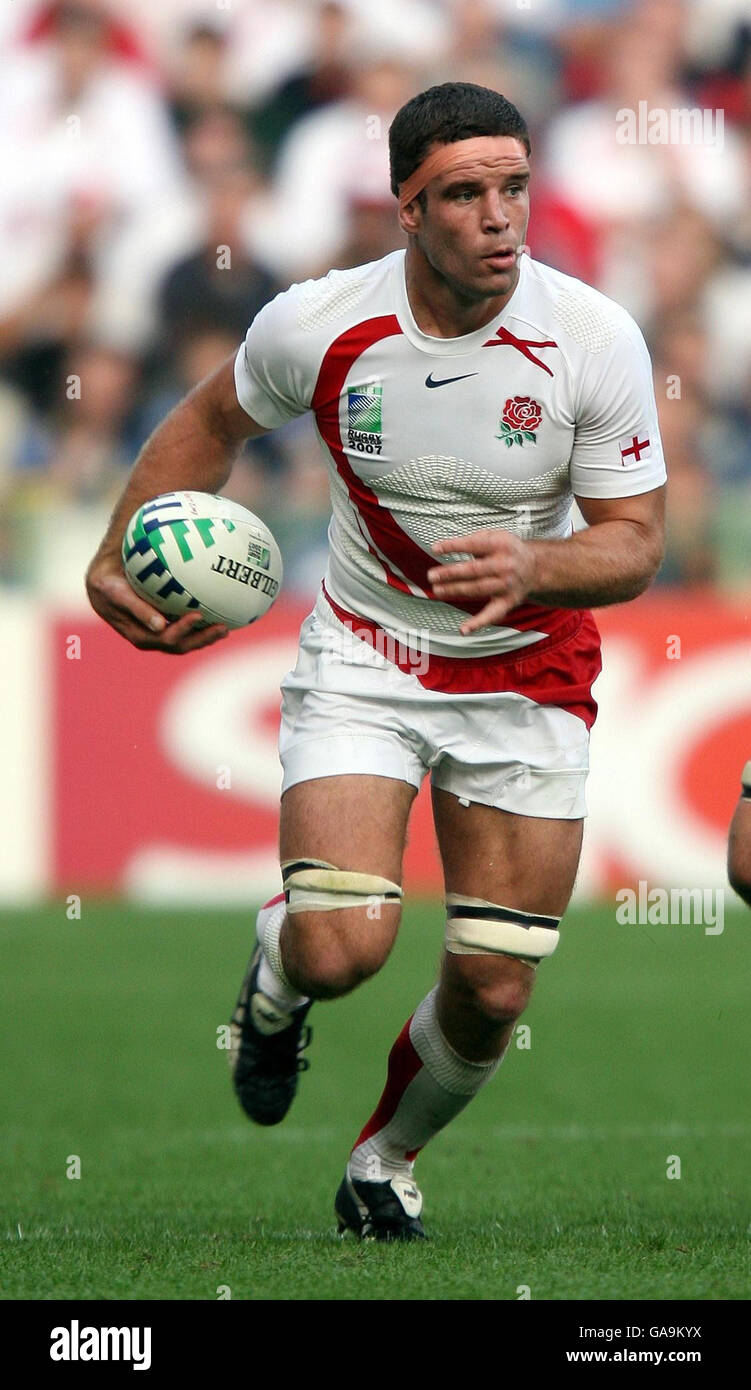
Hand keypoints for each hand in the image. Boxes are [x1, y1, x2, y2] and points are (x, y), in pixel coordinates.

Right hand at [86, 551, 229, 653]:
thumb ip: (137, 608)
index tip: (197, 615)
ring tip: (226, 627)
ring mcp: (160, 633)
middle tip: (222, 628)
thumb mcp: (116, 593)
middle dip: (203, 639)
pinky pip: (187, 626)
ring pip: (187, 639)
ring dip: (206, 636)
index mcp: (141, 635)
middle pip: (182, 645)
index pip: (167, 639)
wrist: (103, 583)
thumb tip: (160, 625)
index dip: (183, 631)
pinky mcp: (166, 624)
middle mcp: (153, 638)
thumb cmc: (108, 585)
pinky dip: (202, 624)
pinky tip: (218, 612)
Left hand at [427, 529, 537, 634]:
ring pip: (478, 589)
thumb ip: (475, 539)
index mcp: (501, 545)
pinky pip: (493, 614)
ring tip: (437, 590)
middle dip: (450, 573)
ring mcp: (507, 585)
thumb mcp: (497, 536)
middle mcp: (505, 565)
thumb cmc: (509, 550)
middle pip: (474, 570)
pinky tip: (464, 629)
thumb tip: (447, 546)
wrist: (535, 567)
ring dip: (455, 591)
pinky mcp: (508, 601)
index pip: (474, 544)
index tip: (435, 549)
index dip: (453, 546)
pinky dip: (478, 623)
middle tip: (432, 575)